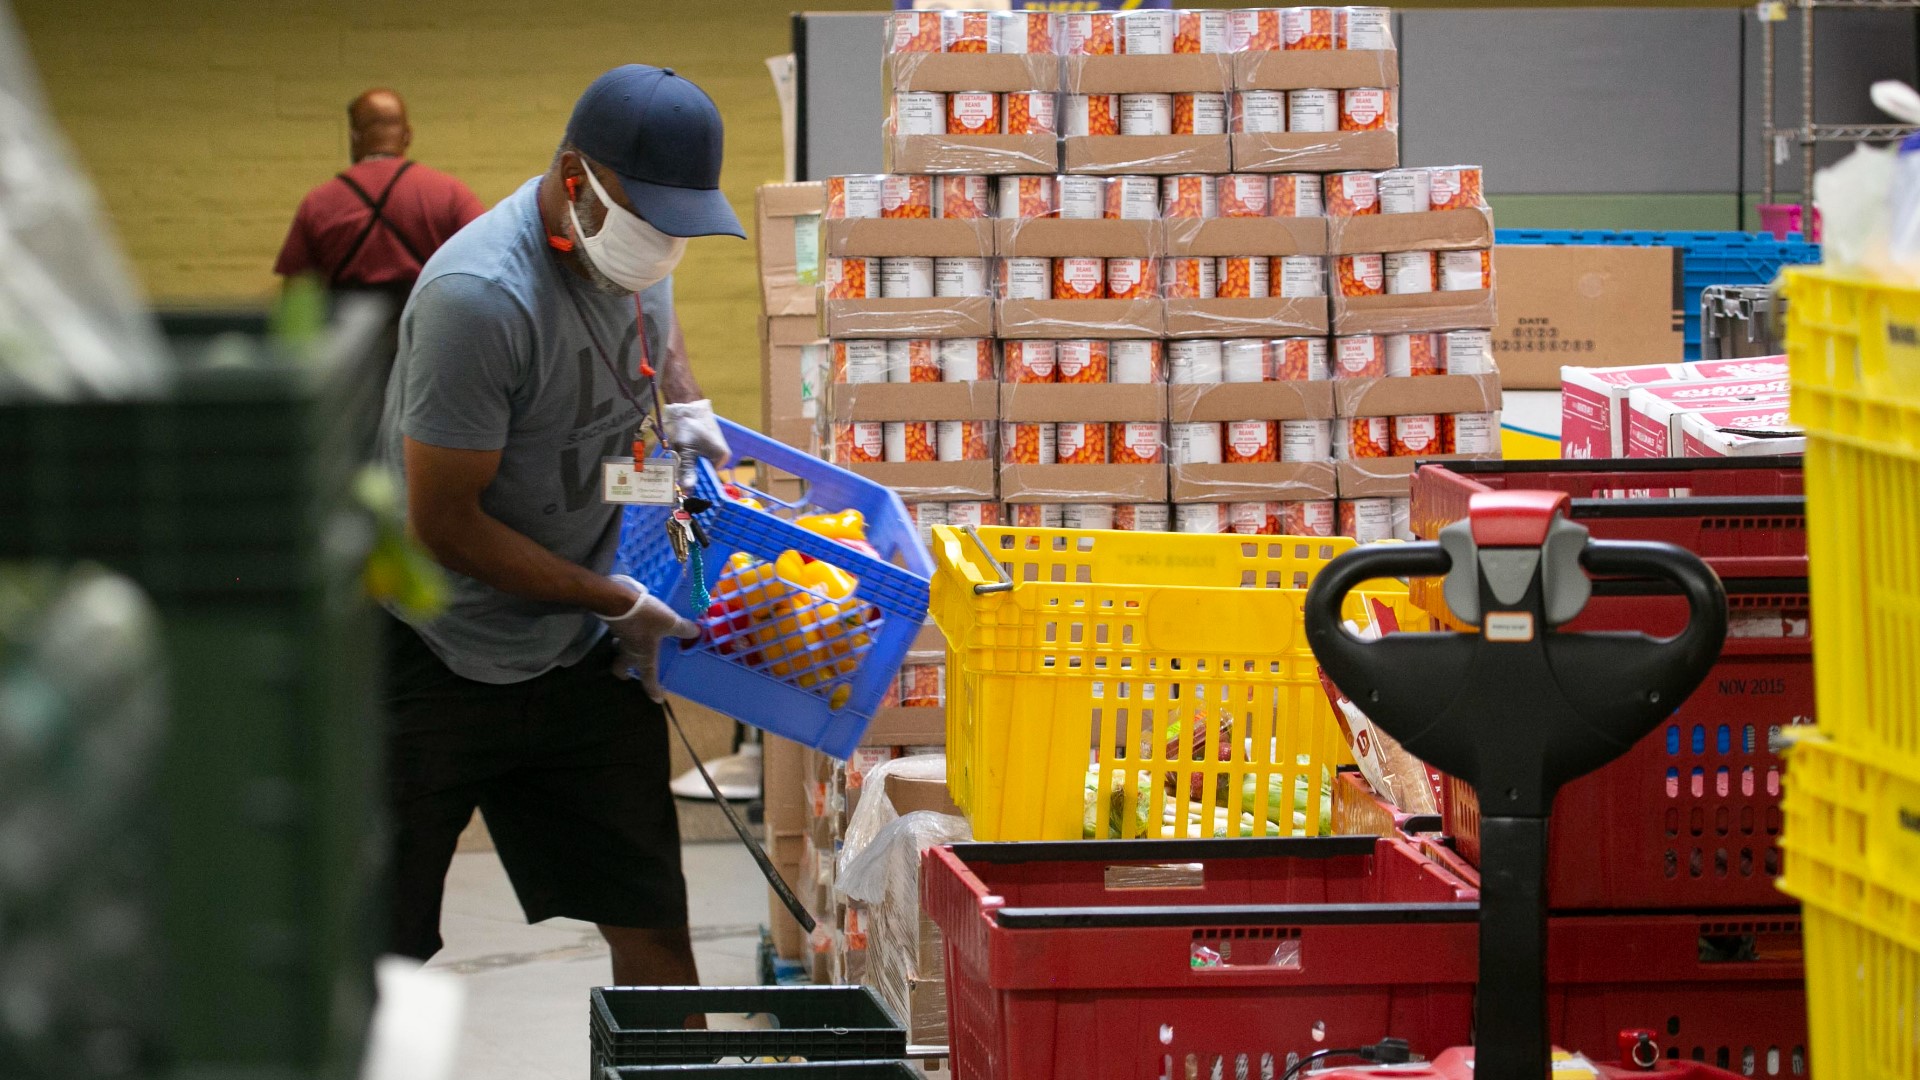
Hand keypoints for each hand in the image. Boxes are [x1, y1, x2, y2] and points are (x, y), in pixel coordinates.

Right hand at [599, 575, 699, 701]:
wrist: (618, 601)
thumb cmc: (646, 619)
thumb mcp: (669, 622)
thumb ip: (682, 628)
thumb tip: (696, 633)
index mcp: (644, 658)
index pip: (648, 680)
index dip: (654, 691)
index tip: (658, 699)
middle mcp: (629, 653)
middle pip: (621, 670)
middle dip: (625, 673)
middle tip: (631, 673)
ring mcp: (620, 640)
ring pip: (619, 652)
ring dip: (624, 653)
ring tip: (632, 648)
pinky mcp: (616, 627)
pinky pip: (620, 636)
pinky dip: (626, 636)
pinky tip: (633, 628)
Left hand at [663, 399, 729, 489]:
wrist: (686, 405)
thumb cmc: (688, 427)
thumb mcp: (685, 451)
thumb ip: (688, 470)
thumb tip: (688, 490)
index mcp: (721, 458)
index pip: (707, 477)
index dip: (694, 479)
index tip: (681, 481)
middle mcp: (721, 455)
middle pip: (703, 470)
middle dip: (689, 469)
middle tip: (676, 465)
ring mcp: (715, 448)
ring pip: (699, 462)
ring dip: (687, 461)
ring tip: (677, 454)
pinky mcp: (707, 442)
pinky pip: (698, 454)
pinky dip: (688, 454)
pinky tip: (681, 449)